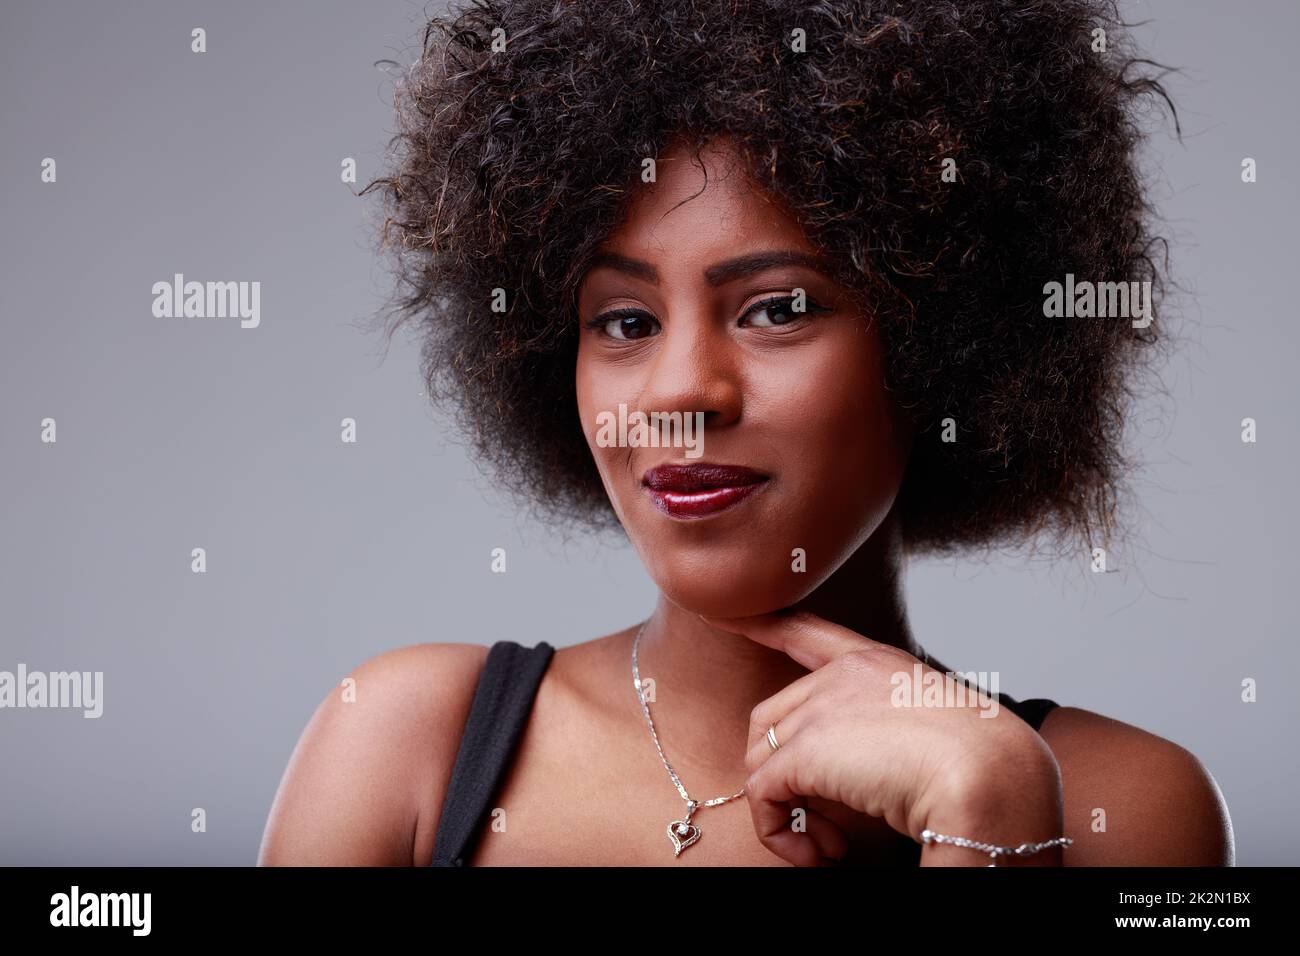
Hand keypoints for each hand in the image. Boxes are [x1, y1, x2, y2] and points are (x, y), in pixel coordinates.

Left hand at [699, 609, 1064, 866]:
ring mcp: (821, 708)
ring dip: (784, 808)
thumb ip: (888, 733)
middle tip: (825, 823)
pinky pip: (762, 795)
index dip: (761, 625)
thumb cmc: (987, 765)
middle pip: (772, 718)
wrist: (992, 775)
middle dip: (784, 772)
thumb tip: (863, 774)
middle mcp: (843, 676)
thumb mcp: (935, 731)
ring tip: (827, 844)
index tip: (722, 612)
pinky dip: (777, 832)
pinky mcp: (805, 751)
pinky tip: (816, 853)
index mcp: (878, 663)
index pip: (805, 632)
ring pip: (761, 757)